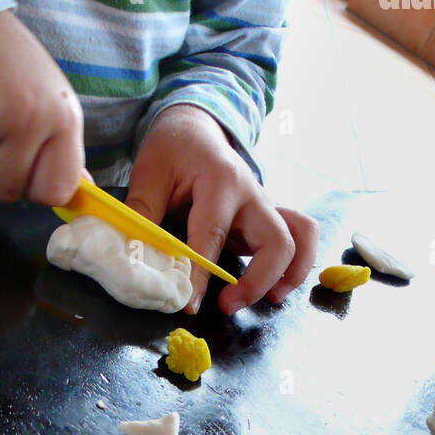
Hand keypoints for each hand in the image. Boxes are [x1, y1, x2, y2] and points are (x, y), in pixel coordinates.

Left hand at [126, 104, 317, 312]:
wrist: (196, 129)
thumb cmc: (173, 150)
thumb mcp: (149, 174)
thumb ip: (142, 215)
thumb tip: (134, 259)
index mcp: (221, 180)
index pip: (214, 234)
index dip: (202, 273)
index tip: (189, 303)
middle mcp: (252, 194)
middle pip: (276, 240)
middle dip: (257, 280)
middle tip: (226, 305)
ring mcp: (265, 206)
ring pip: (299, 239)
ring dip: (290, 274)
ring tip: (268, 300)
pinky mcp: (269, 218)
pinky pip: (300, 239)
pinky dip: (296, 265)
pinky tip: (276, 287)